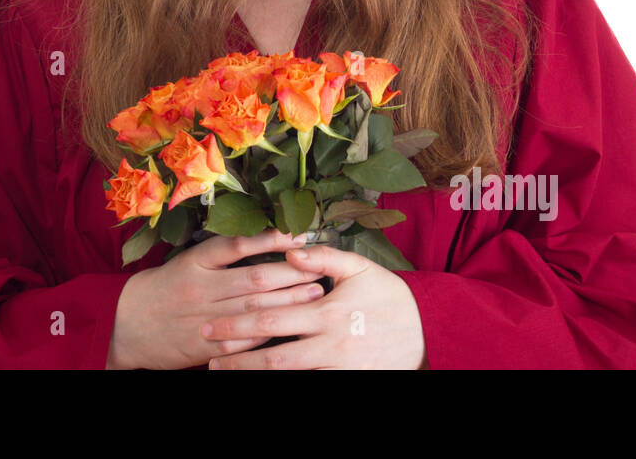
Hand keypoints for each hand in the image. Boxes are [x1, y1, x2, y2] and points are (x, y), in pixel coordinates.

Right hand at [107, 228, 327, 369]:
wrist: (126, 323)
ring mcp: (204, 318)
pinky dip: (267, 333)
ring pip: (254, 308)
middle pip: (255, 278)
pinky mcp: (205, 346)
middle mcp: (201, 288)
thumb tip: (267, 242)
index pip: (238, 245)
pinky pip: (242, 340)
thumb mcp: (187, 261)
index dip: (271, 240)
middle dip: (291, 274)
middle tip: (319, 270)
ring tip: (314, 294)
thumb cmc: (165, 288)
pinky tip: (289, 327)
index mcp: (196, 262)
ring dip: (288, 301)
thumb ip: (222, 254)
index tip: (298, 237)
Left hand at [199, 243, 426, 368]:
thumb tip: (290, 252)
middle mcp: (330, 345)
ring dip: (252, 373)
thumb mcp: (360, 268)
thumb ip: (323, 258)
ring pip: (287, 375)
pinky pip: (309, 384)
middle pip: (272, 355)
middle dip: (236, 356)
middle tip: (206, 353)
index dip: (238, 324)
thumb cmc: (390, 296)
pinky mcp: (348, 381)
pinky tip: (261, 379)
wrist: (429, 331)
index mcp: (328, 312)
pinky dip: (284, 382)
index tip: (211, 325)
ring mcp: (339, 368)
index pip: (272, 320)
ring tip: (222, 371)